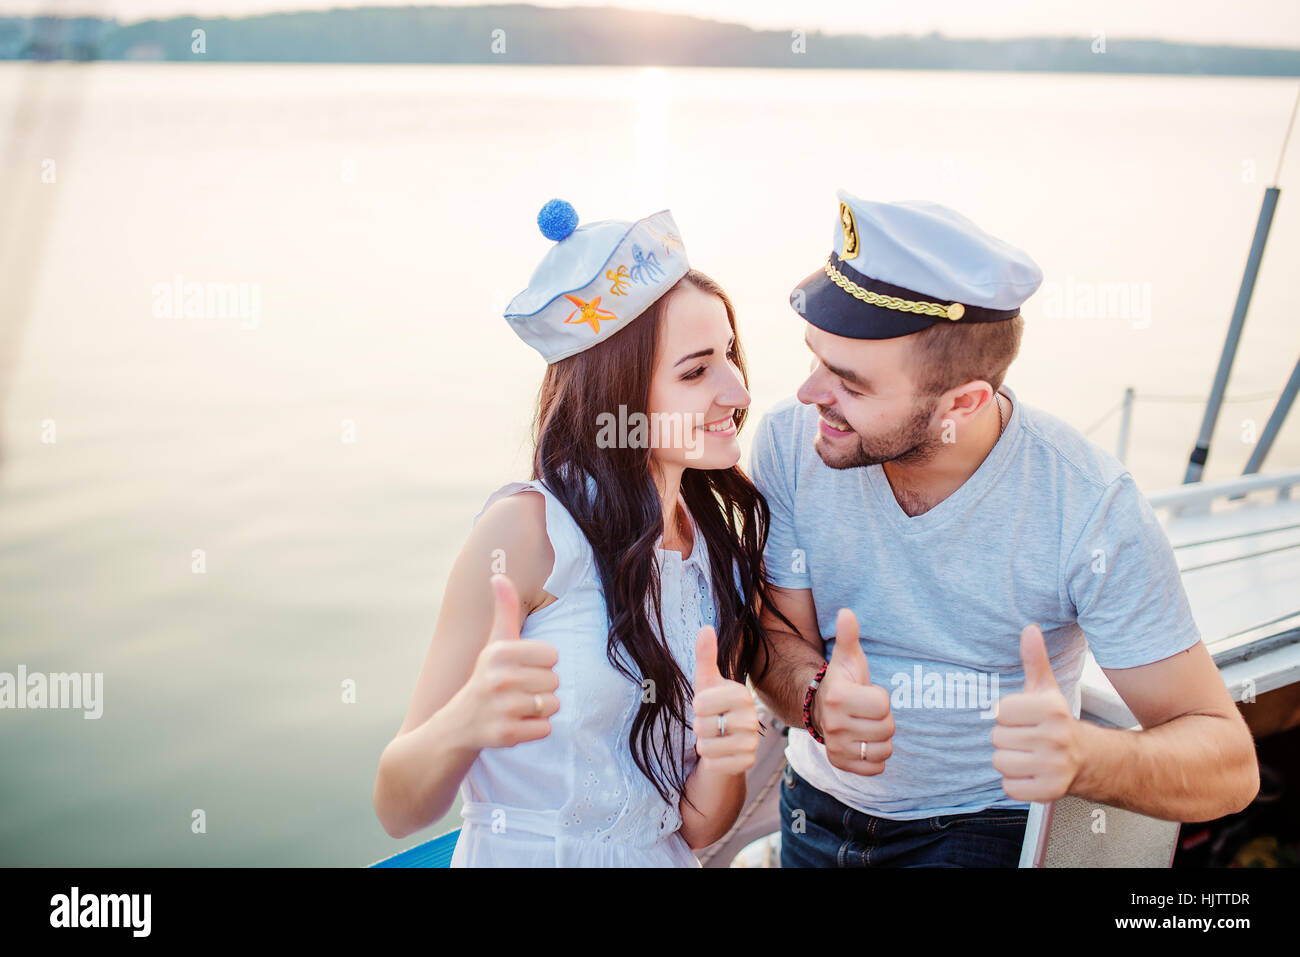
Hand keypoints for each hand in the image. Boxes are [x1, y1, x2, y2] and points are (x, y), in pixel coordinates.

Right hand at [458, 574, 559, 749]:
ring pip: (552, 705)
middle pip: (554, 681)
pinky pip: (545, 728)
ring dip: (540, 709)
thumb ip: (504, 609)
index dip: (541, 664)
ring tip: (517, 707)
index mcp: (499, 652)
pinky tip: (516, 724)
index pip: (552, 655)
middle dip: (541, 688)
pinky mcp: (505, 735)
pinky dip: (535, 730)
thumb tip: (499, 575)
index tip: (520, 669)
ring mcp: (500, 708)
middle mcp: (497, 679)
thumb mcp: (494, 642)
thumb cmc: (487, 677)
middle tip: (517, 691)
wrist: (458, 724)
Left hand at [691, 625, 758, 776]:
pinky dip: (711, 759)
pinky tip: (720, 752)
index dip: (697, 706)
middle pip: (702, 726)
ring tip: (715, 737)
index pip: (701, 703)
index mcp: (742, 694)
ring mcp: (752, 741)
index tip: (708, 705)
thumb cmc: (712, 707)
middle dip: (699, 727)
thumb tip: (706, 628)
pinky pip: (714, 763)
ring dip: (703, 743)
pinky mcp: (748, 762)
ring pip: (706, 746)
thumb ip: (705, 656)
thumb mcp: (706, 681)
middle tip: (711, 723)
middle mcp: (752, 717)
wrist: (723, 741)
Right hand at [815, 608, 893, 774]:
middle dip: (883, 719)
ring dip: (881, 739)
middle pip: (886, 728)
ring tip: (866, 726)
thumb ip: (849, 636)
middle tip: (867, 712)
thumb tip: (847, 612)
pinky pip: (877, 768)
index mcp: (838, 697)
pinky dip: (876, 758)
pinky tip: (865, 742)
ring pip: (884, 749)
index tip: (866, 693)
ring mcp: (836, 747)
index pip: (883, 703)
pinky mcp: (840, 763)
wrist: (822, 709)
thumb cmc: (844, 682)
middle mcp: (833, 724)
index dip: (881, 697)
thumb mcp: (848, 659)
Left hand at [991, 624, 1081, 801]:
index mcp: (1051, 709)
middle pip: (997, 737)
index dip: (1009, 715)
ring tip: (1030, 755)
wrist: (1090, 759)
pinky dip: (1016, 783)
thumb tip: (1029, 628)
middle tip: (1029, 738)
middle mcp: (1055, 737)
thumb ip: (1034, 660)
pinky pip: (1009, 787)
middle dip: (1009, 738)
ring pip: (1000, 762)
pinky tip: (1033, 772)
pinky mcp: (1050, 791)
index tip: (1026, 719)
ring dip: (1011, 761)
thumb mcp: (1046, 690)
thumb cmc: (1057, 721)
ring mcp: (1054, 766)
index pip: (1000, 711)